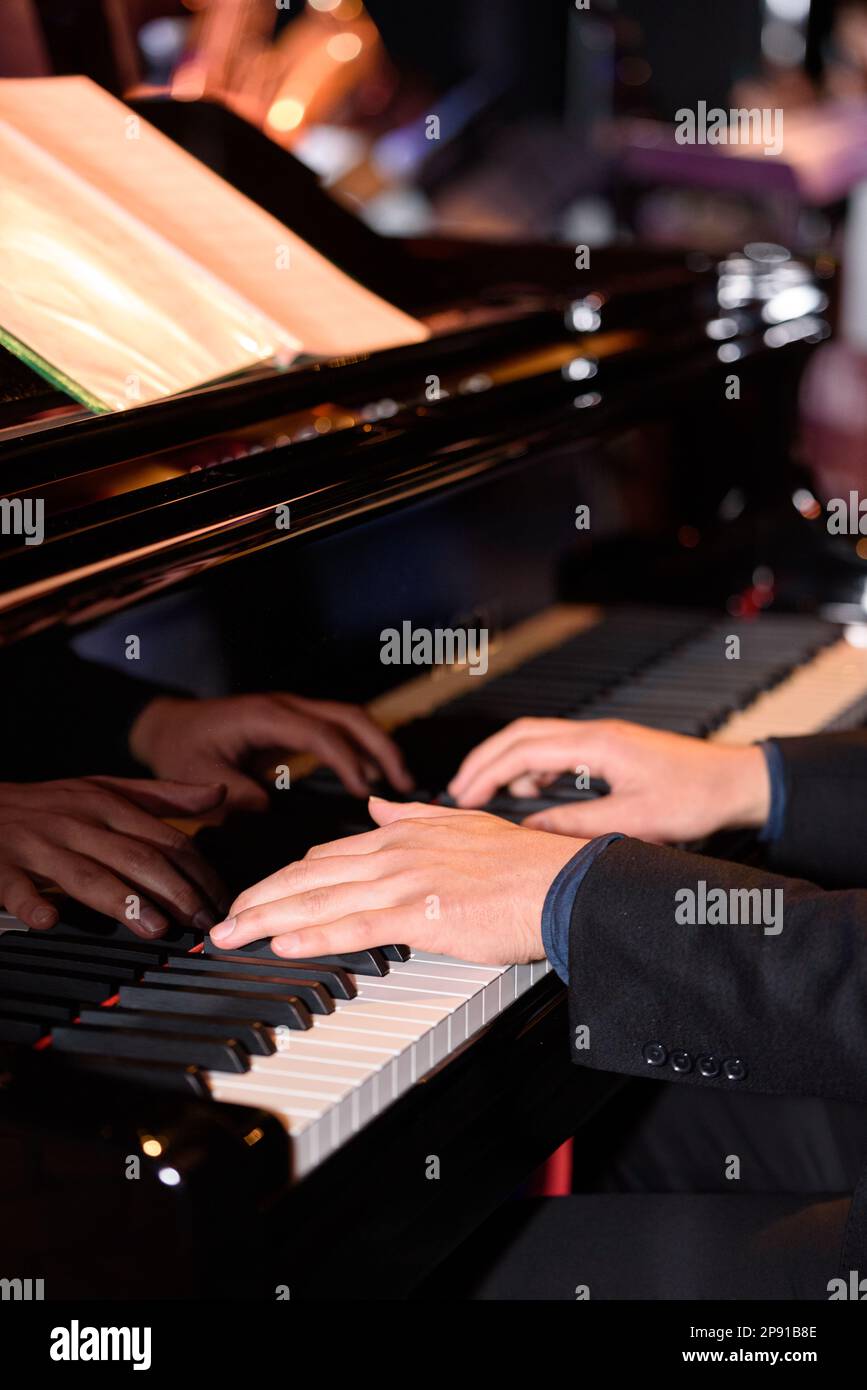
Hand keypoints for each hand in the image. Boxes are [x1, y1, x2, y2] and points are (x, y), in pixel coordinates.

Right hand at [0, 777, 226, 937]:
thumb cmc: (52, 803)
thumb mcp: (107, 788)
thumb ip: (165, 796)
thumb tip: (220, 792)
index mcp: (108, 805)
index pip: (165, 839)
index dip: (198, 871)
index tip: (220, 901)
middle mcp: (78, 822)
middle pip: (136, 857)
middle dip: (175, 891)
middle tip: (201, 923)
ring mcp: (38, 844)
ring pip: (86, 873)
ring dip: (123, 901)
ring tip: (156, 928)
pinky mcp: (0, 865)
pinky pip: (17, 886)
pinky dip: (32, 903)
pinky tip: (50, 920)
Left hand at [129, 693, 413, 812]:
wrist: (167, 725)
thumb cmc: (180, 749)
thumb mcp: (198, 777)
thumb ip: (234, 795)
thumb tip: (269, 811)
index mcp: (265, 716)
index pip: (321, 733)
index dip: (348, 761)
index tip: (365, 791)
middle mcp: (285, 706)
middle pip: (349, 716)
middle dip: (381, 746)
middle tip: (404, 782)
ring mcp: (292, 710)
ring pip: (349, 718)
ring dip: (377, 745)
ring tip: (398, 780)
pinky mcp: (294, 721)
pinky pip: (338, 727)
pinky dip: (361, 747)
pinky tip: (371, 775)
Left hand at [210, 797, 582, 963]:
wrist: (564, 882)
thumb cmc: (523, 863)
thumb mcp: (462, 823)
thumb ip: (414, 814)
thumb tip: (378, 803)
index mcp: (404, 834)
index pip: (325, 856)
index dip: (282, 877)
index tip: (255, 895)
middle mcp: (396, 853)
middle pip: (309, 876)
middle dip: (258, 899)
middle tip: (221, 923)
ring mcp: (406, 882)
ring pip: (320, 899)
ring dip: (268, 919)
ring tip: (232, 937)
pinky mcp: (422, 914)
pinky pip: (356, 926)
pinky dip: (314, 934)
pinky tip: (282, 945)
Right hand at [448, 718, 770, 842]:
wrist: (736, 782)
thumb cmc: (697, 796)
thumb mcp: (632, 821)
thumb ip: (575, 826)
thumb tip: (530, 834)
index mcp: (596, 744)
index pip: (523, 749)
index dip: (487, 772)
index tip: (465, 796)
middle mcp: (595, 734)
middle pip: (522, 735)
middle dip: (486, 760)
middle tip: (460, 789)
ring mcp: (602, 739)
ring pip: (538, 740)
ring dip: (508, 763)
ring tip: (488, 794)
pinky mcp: (611, 750)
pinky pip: (558, 750)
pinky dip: (534, 767)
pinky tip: (531, 792)